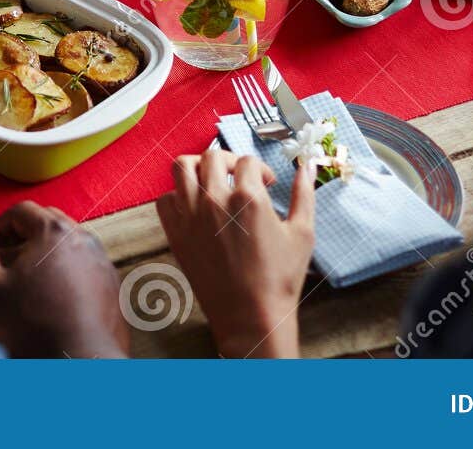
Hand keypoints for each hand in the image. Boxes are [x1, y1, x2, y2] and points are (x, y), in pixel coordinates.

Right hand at [0, 202, 127, 357]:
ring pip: (66, 247)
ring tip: (26, 285)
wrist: (78, 362)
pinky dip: (65, 276)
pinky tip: (51, 301)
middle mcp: (84, 239)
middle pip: (46, 224)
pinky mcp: (111, 286)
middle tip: (3, 263)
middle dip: (21, 238)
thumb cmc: (34, 325)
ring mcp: (102, 262)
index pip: (19, 212)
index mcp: (54, 231)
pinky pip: (83, 269)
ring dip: (44, 257)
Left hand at [156, 149, 315, 358]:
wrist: (251, 317)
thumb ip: (304, 194)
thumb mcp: (302, 233)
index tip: (267, 183)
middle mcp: (215, 201)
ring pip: (181, 168)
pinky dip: (176, 195)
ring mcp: (191, 217)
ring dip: (197, 167)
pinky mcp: (176, 234)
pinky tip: (194, 206)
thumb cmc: (280, 279)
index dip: (260, 169)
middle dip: (229, 161)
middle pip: (212, 156)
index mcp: (248, 198)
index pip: (247, 161)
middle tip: (239, 176)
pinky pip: (165, 200)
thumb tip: (307, 166)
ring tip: (211, 180)